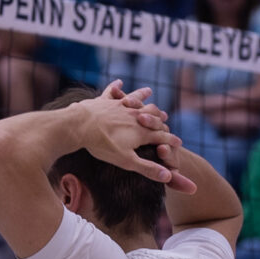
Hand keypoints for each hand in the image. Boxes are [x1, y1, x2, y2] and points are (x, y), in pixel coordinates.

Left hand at [68, 82, 193, 190]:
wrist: (80, 126)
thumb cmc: (103, 145)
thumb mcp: (127, 161)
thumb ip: (148, 168)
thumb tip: (168, 176)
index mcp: (142, 131)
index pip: (162, 136)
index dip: (171, 140)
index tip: (178, 142)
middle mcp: (134, 116)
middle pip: (152, 115)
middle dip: (159, 118)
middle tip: (165, 119)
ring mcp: (120, 106)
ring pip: (136, 99)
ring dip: (143, 96)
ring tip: (149, 90)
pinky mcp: (105, 101)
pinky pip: (113, 92)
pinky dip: (117, 87)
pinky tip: (118, 82)